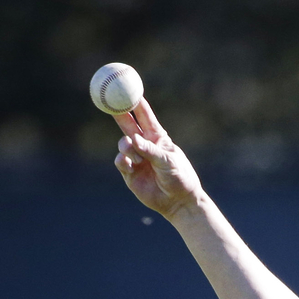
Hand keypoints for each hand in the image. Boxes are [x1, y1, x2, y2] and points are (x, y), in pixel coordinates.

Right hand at [112, 99, 202, 219]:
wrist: (178, 203)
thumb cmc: (180, 179)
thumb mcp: (168, 162)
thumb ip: (150, 150)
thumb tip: (133, 139)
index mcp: (157, 137)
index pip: (144, 115)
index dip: (135, 101)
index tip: (127, 86)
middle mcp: (145, 145)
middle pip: (127, 124)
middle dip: (118, 112)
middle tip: (108, 101)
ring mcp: (136, 158)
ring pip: (123, 144)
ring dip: (127, 148)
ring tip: (138, 158)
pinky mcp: (130, 173)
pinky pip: (120, 161)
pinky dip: (123, 161)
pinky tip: (129, 164)